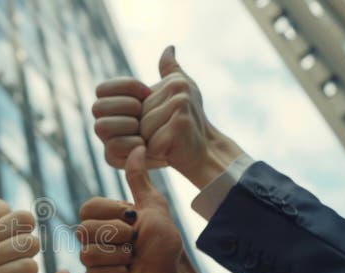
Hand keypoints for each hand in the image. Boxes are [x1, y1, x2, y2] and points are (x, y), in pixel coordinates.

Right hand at [78, 147, 182, 272]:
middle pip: (84, 230)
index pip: (87, 208)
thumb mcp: (153, 206)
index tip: (133, 218)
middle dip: (118, 234)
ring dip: (119, 255)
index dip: (111, 212)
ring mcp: (92, 263)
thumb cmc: (164, 242)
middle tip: (135, 241)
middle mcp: (93, 240)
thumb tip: (137, 147)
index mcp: (103, 219)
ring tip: (133, 259)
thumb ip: (139, 179)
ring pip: (88, 254)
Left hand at [93, 46, 243, 188]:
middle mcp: (178, 88)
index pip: (137, 103)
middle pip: (137, 115)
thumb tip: (168, 48)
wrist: (206, 152)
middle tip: (164, 135)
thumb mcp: (178, 96)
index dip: (142, 119)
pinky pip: (151, 141)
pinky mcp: (180, 123)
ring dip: (151, 142)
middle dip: (145, 132)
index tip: (160, 123)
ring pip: (142, 129)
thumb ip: (171, 72)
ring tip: (168, 141)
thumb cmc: (189, 126)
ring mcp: (180, 104)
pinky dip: (158, 151)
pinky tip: (172, 149)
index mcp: (172, 81)